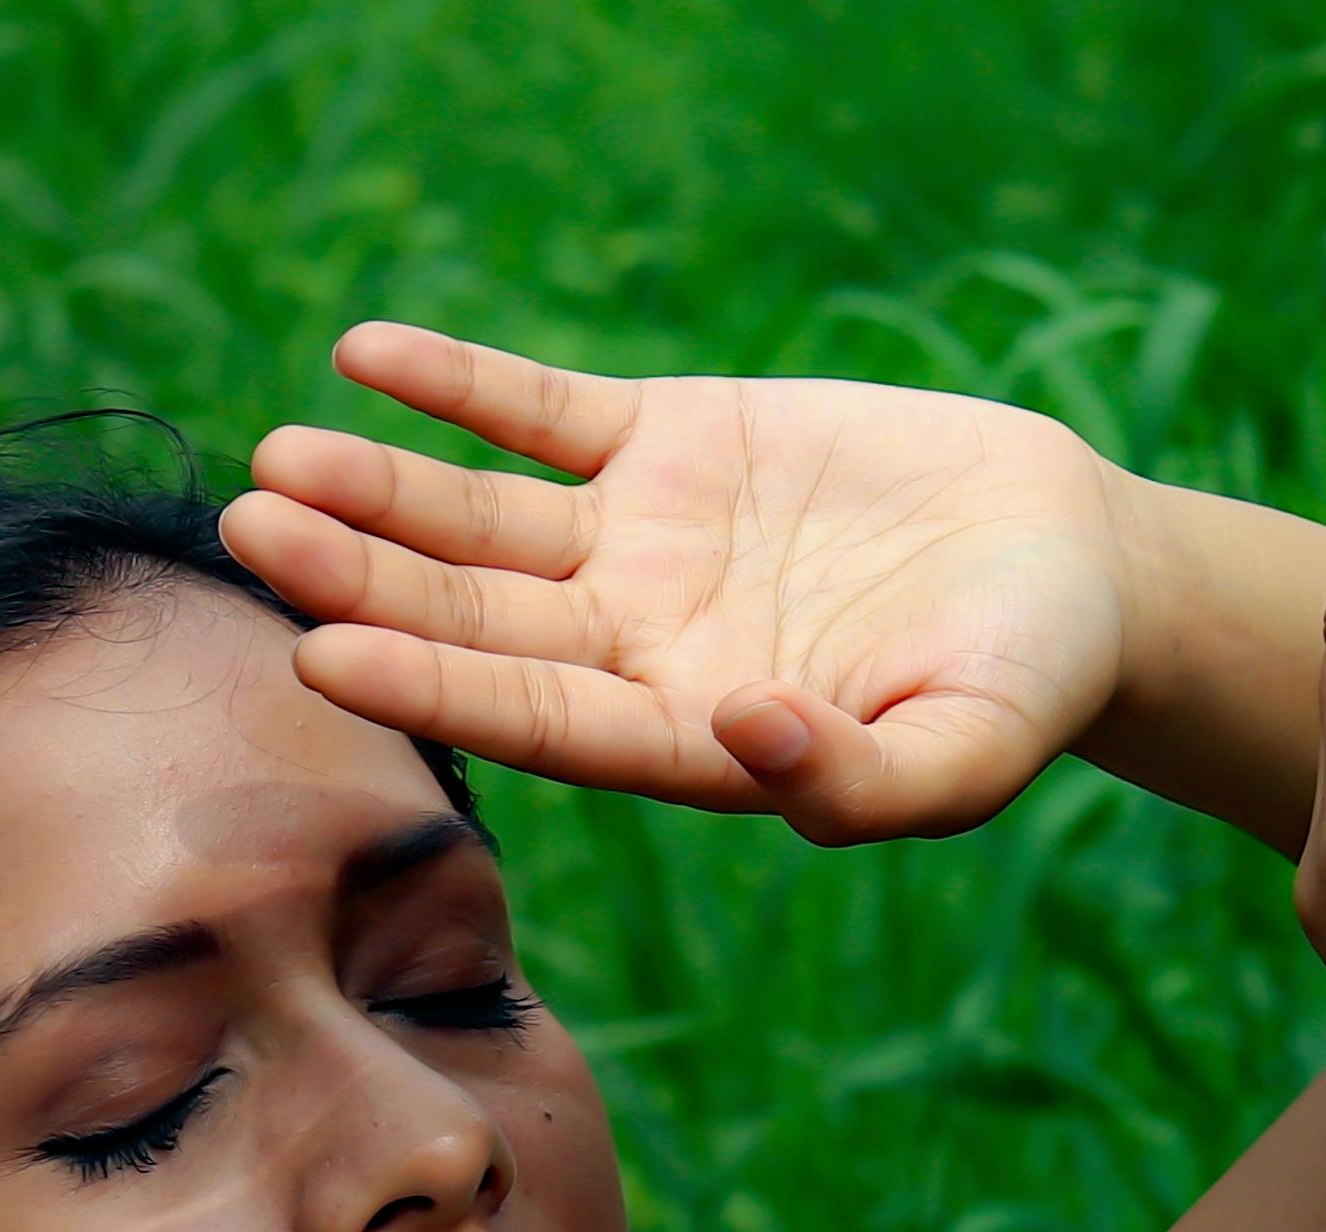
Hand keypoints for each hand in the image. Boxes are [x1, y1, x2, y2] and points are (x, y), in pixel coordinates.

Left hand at [225, 322, 1133, 843]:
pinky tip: (365, 355)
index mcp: (685, 742)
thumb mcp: (970, 753)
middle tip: (255, 538)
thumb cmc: (1026, 682)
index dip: (431, 691)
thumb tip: (745, 733)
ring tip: (274, 464)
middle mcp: (635, 651)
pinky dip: (456, 386)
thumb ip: (864, 781)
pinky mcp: (668, 445)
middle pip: (471, 624)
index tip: (327, 659)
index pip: (534, 721)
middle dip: (359, 583)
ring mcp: (641, 546)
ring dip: (378, 492)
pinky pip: (539, 415)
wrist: (1070, 567)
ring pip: (478, 525)